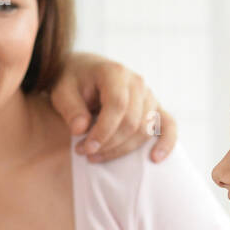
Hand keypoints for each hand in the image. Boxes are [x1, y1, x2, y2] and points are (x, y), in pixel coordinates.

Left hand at [50, 51, 176, 162]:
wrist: (83, 71)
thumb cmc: (72, 81)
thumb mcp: (62, 91)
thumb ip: (70, 109)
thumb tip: (81, 130)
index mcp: (115, 73)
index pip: (117, 106)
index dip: (103, 131)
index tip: (85, 148)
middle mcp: (137, 82)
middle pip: (132, 121)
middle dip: (109, 143)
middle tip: (84, 152)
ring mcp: (148, 95)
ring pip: (145, 129)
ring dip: (122, 149)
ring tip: (96, 156)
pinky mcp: (154, 107)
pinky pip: (168, 125)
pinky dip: (166, 142)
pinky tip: (155, 158)